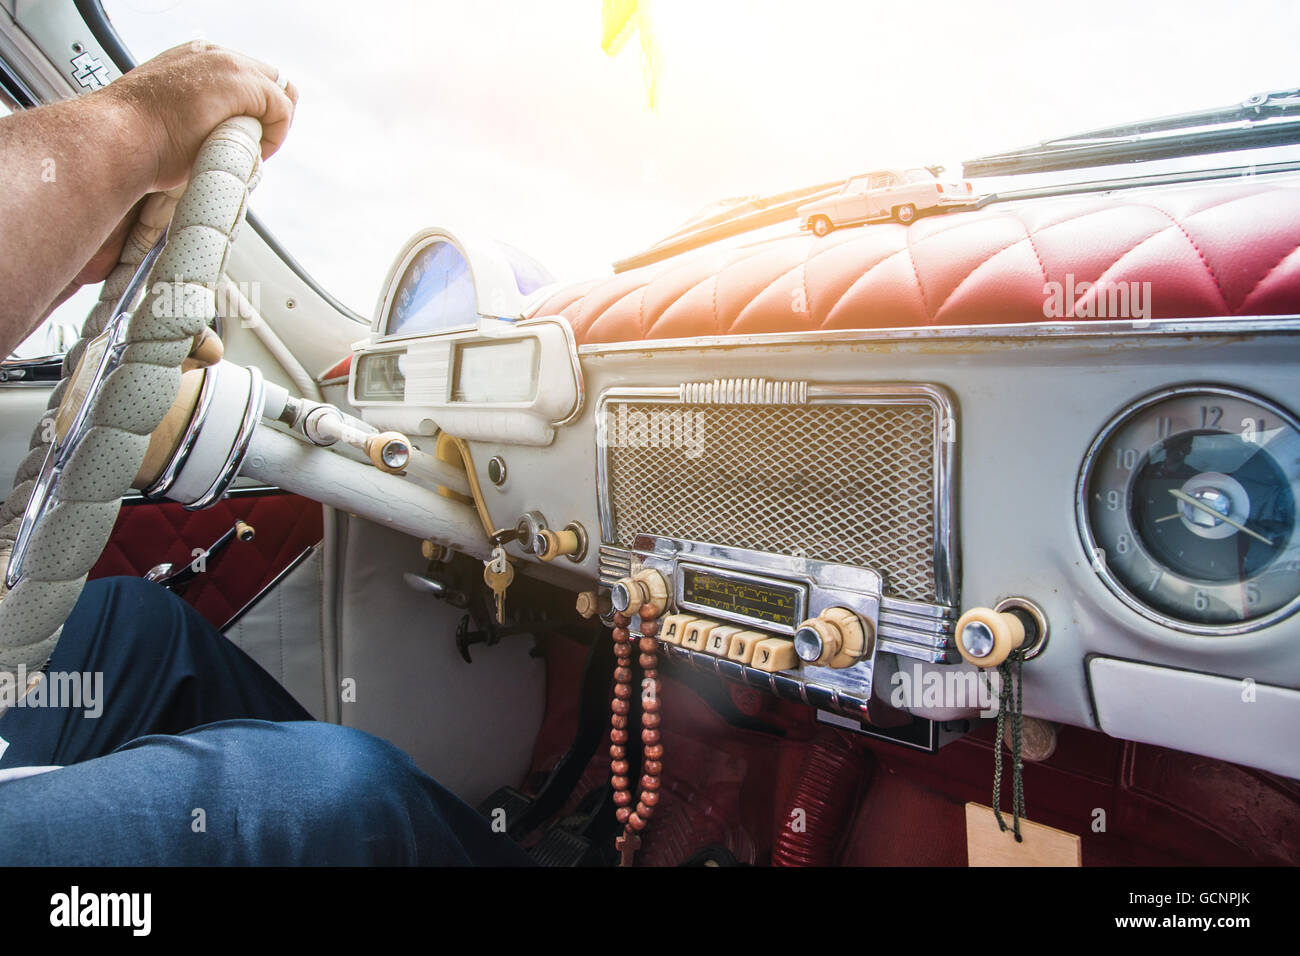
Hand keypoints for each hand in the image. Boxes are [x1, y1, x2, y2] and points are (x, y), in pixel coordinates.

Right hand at [97, 42, 298, 192]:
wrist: (118, 137)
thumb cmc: (137, 140)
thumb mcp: (172, 120)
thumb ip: (201, 119)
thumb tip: (219, 139)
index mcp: (194, 61)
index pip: (248, 82)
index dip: (255, 115)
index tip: (239, 141)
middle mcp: (213, 55)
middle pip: (271, 82)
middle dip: (269, 118)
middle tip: (250, 148)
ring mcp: (227, 64)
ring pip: (279, 94)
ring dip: (271, 128)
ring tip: (245, 152)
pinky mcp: (240, 81)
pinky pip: (281, 109)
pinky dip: (275, 135)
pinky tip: (251, 151)